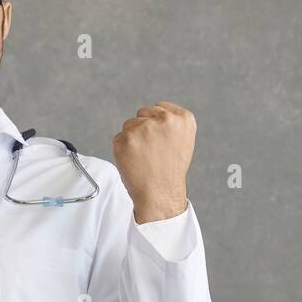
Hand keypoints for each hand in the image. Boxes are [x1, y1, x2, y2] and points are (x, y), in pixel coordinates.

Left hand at [112, 101, 195, 222]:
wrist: (160, 194)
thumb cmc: (170, 170)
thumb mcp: (183, 141)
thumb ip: (171, 122)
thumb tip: (152, 112)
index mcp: (183, 118)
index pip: (159, 107)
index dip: (157, 124)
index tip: (160, 140)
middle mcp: (165, 120)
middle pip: (142, 113)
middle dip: (143, 129)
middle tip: (151, 151)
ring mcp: (144, 128)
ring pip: (128, 125)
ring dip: (132, 139)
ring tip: (144, 157)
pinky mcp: (125, 139)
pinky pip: (118, 138)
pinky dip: (122, 150)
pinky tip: (134, 161)